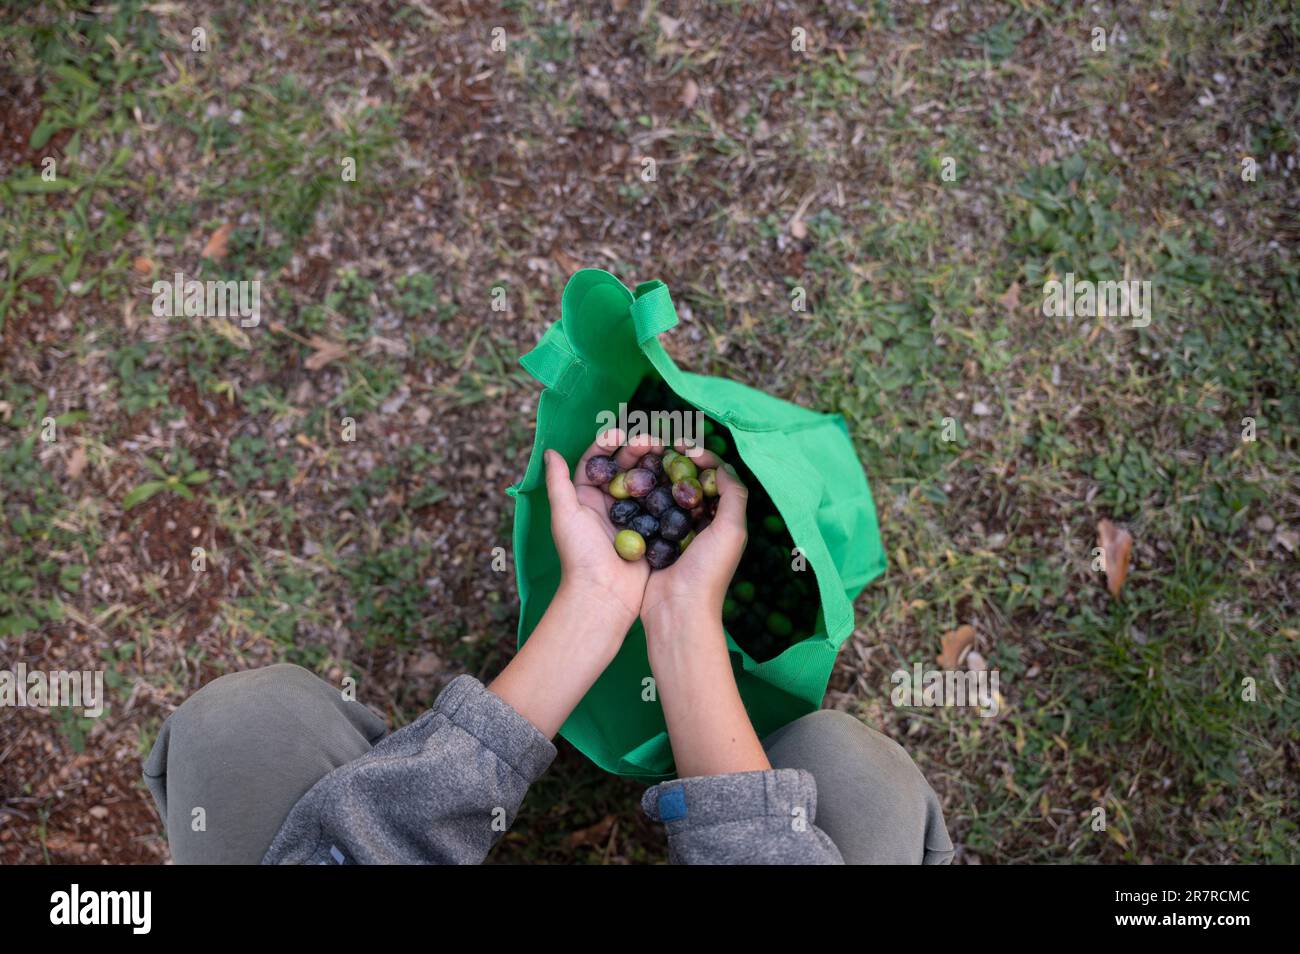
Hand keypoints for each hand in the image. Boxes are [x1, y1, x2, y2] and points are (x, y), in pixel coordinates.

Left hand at [488, 428, 665, 737]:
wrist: (604, 595)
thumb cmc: (581, 555)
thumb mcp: (565, 514)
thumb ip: (558, 482)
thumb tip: (550, 451)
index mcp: (586, 498)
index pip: (597, 461)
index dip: (608, 444)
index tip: (621, 434)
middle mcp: (608, 505)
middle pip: (624, 468)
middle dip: (637, 450)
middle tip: (653, 440)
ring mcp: (631, 518)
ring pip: (644, 482)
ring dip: (655, 465)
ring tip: (668, 452)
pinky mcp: (650, 530)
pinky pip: (660, 503)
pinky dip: (668, 488)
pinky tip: (679, 476)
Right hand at [641, 445, 748, 641]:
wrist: (676, 610)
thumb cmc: (708, 572)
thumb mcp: (731, 530)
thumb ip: (733, 495)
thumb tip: (720, 467)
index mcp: (723, 519)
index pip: (715, 477)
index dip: (702, 457)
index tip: (683, 445)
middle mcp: (701, 523)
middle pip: (690, 482)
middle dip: (677, 461)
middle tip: (660, 445)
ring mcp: (676, 531)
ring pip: (668, 492)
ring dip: (658, 475)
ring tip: (646, 459)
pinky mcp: (654, 539)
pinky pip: (649, 509)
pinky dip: (643, 494)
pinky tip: (633, 482)